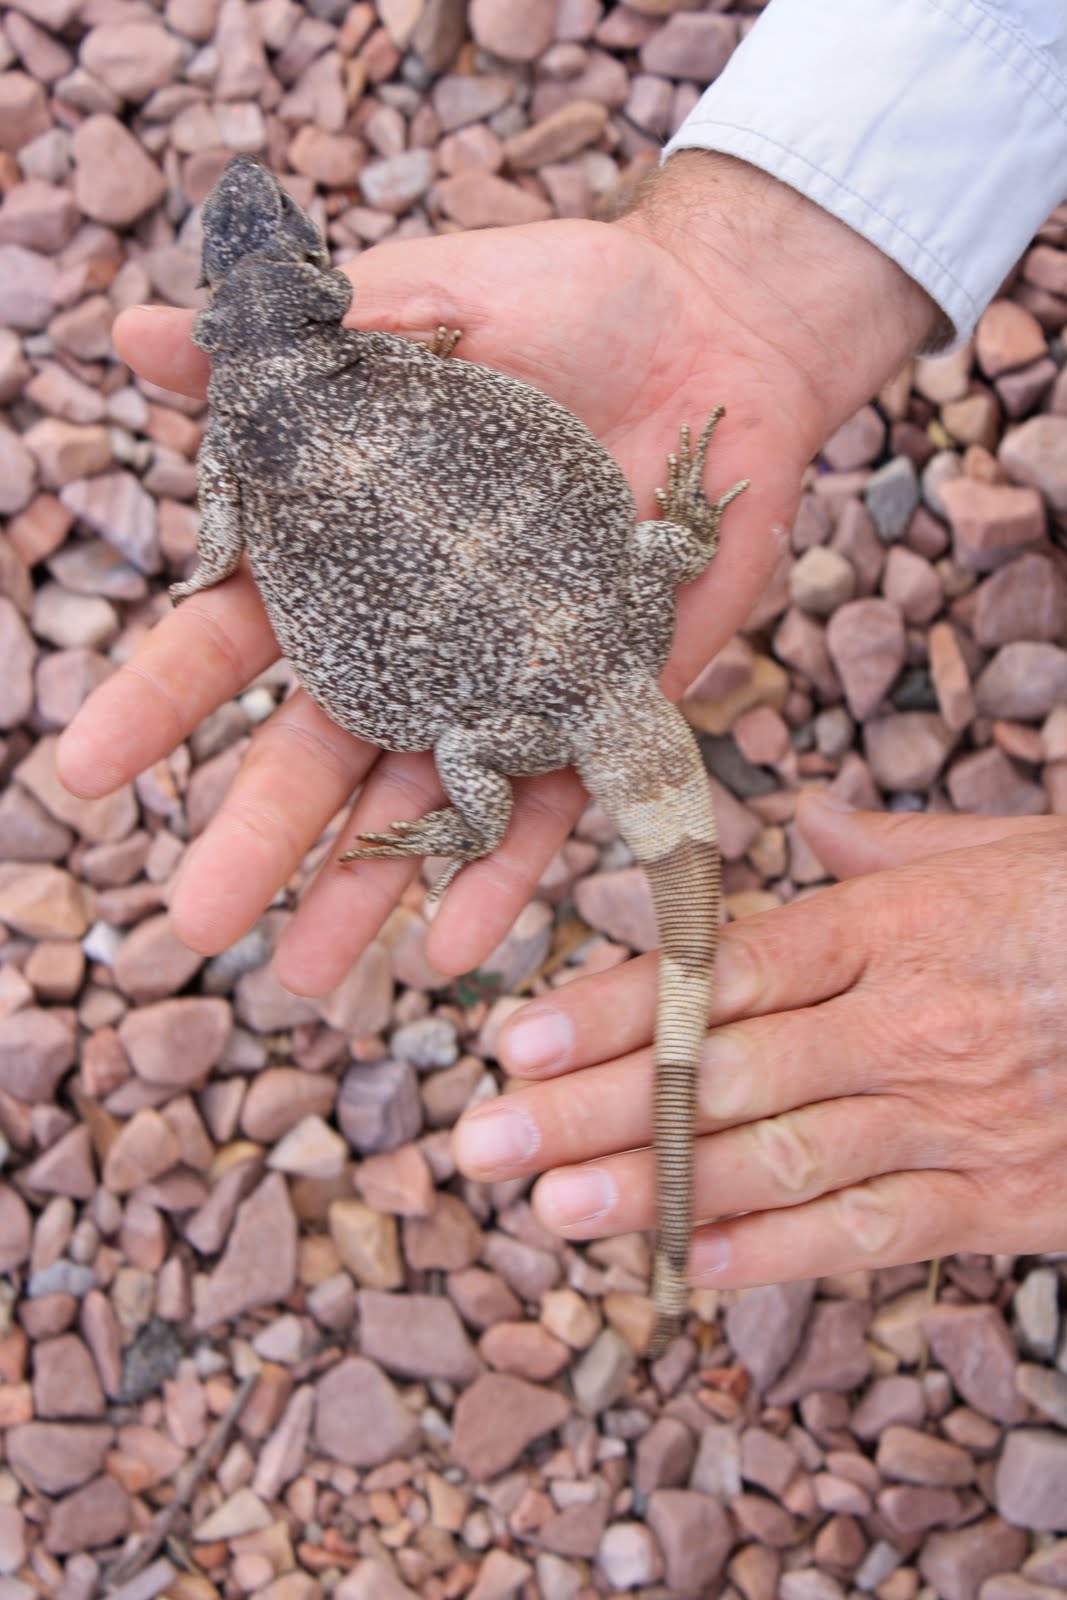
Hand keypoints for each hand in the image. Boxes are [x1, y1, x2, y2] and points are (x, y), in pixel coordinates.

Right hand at [57, 155, 933, 993]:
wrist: (722, 330)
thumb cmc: (568, 306)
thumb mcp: (425, 303)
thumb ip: (305, 347)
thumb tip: (141, 338)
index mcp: (348, 547)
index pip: (231, 638)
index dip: (160, 703)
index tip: (88, 772)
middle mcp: (413, 632)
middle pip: (319, 749)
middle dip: (256, 835)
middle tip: (195, 923)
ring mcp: (505, 679)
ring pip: (421, 802)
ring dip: (365, 887)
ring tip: (308, 977)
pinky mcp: (599, 701)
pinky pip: (551, 802)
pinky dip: (507, 872)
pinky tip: (459, 942)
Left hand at [454, 795, 1066, 1282]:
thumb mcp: (1008, 847)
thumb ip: (891, 843)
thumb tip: (800, 817)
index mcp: (900, 924)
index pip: (730, 973)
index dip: (618, 1009)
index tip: (517, 1039)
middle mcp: (914, 1023)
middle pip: (730, 1072)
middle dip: (595, 1111)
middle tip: (484, 1141)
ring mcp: (957, 1118)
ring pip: (784, 1158)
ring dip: (659, 1190)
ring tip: (550, 1209)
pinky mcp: (1002, 1201)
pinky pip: (874, 1234)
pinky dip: (778, 1256)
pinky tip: (685, 1272)